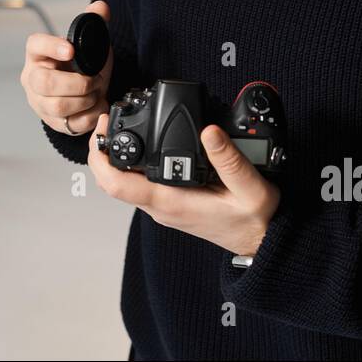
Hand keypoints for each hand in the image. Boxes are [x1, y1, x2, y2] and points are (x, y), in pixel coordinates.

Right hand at [20, 0, 113, 134]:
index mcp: (37, 55)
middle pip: (45, 83)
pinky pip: (71, 123)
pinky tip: (96, 106)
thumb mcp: (87, 43)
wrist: (82, 91)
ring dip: (85, 100)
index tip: (71, 49)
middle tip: (93, 80)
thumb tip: (100, 7)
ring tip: (96, 92)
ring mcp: (40, 103)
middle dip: (77, 83)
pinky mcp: (53, 122)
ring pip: (58, 106)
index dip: (51, 46)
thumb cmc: (78, 65)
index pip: (35, 45)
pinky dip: (90, 116)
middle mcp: (33, 80)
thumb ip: (93, 22)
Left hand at [87, 113, 280, 256]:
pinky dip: (132, 164)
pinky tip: (143, 144)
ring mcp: (163, 206)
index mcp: (172, 202)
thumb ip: (229, 159)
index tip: (103, 127)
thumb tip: (209, 131)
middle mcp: (161, 206)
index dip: (101, 156)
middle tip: (107, 119)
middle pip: (112, 181)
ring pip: (124, 183)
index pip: (116, 184)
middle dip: (102, 150)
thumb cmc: (254, 221)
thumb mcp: (250, 188)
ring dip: (116, 157)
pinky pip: (140, 183)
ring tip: (122, 125)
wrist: (261, 241)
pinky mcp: (170, 203)